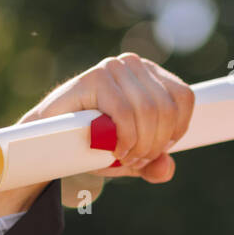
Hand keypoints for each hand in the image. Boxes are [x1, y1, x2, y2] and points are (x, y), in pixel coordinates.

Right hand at [19, 52, 195, 184]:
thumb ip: (153, 164)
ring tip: (125, 158)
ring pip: (148, 111)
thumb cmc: (93, 142)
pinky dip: (125, 139)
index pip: (184, 97)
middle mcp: (134, 65)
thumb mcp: (130, 157)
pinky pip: (125, 113)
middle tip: (137, 160)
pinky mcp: (95, 78)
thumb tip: (167, 169)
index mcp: (150, 75)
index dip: (176, 130)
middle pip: (166, 109)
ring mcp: (114, 68)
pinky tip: (116, 151)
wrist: (49, 138)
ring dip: (141, 145)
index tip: (157, 150)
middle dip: (156, 144)